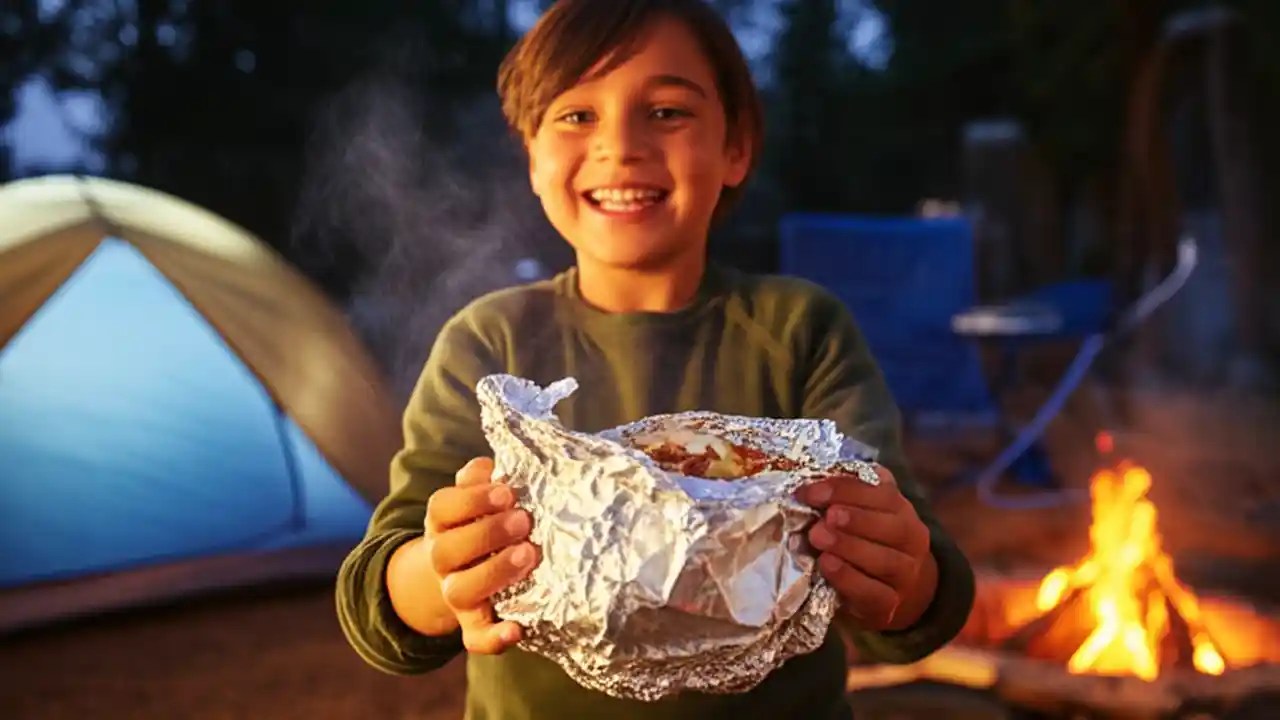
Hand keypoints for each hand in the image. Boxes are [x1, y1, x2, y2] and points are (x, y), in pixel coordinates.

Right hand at [424, 457, 538, 653]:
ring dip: (493, 573)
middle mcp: (442, 558)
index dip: (471, 499)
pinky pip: (474, 638)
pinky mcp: (471, 623)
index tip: (507, 492)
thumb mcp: (476, 497)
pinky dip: (493, 638)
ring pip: (460, 590)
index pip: (442, 507)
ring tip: (529, 555)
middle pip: (447, 549)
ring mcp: (454, 592)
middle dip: (487, 534)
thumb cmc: (481, 522)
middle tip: (523, 522)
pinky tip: (517, 630)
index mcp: (442, 522)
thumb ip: (481, 479)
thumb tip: (492, 465)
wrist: (462, 569)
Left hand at [798, 464, 934, 629]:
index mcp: (901, 509)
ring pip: (886, 561)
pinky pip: (874, 593)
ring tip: (818, 538)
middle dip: (855, 519)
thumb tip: (810, 482)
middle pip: (893, 527)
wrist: (889, 591)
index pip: (884, 493)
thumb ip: (843, 496)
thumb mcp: (859, 513)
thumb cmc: (864, 541)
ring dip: (849, 547)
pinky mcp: (889, 606)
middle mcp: (912, 540)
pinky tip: (827, 565)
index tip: (811, 492)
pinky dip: (849, 579)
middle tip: (825, 517)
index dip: (846, 490)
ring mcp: (906, 576)